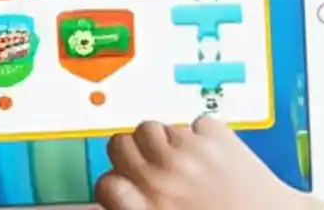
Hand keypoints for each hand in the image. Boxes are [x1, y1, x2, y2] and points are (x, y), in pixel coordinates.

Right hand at [95, 116, 323, 209]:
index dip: (114, 184)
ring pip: (152, 126)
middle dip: (132, 154)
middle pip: (120, 144)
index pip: (106, 183)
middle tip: (149, 165)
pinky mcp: (217, 138)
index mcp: (150, 208)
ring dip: (162, 140)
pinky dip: (203, 135)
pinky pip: (196, 122)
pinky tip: (211, 154)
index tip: (123, 185)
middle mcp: (165, 179)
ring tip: (180, 157)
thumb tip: (115, 198)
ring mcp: (191, 155)